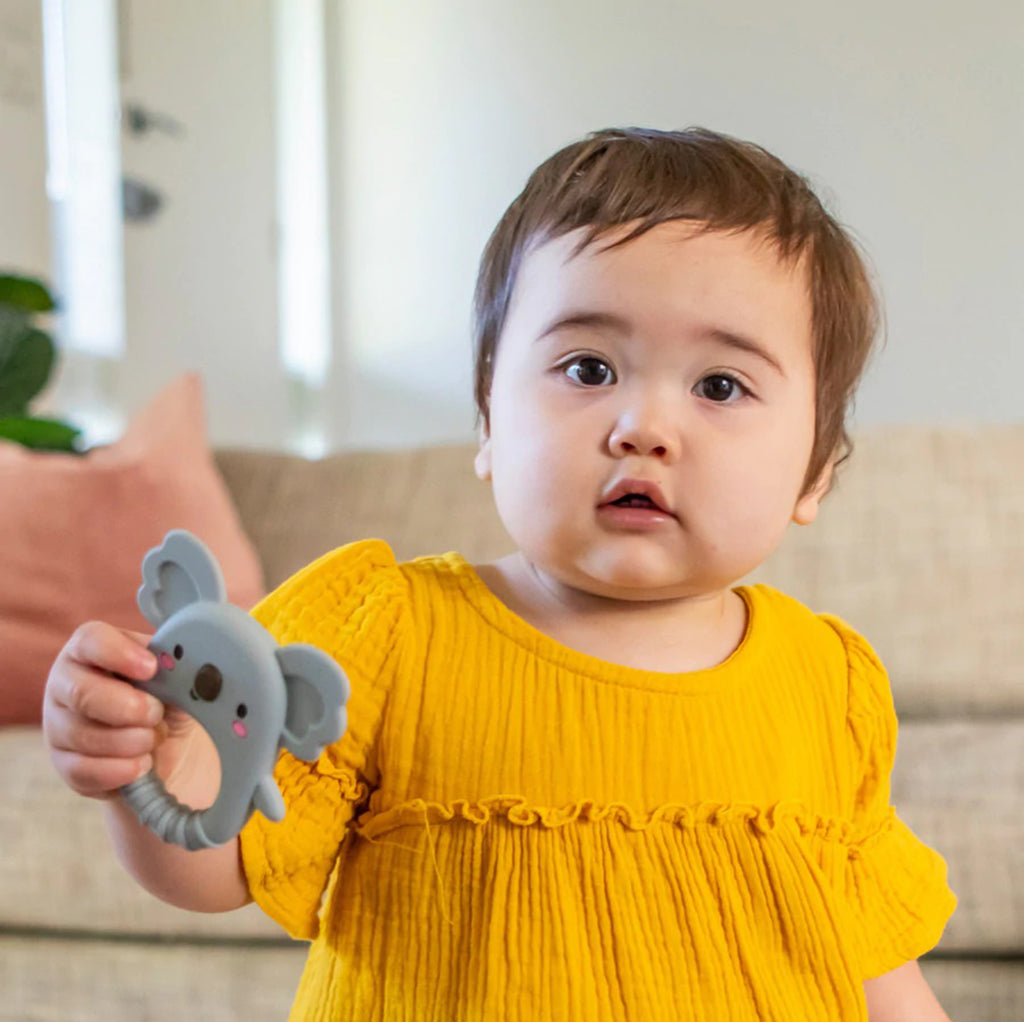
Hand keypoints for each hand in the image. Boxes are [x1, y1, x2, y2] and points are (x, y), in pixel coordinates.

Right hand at [43, 621, 197, 799]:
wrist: (166, 747)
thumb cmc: (164, 699)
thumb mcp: (172, 679)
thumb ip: (175, 669)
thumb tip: (191, 669)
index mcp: (90, 651)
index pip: (91, 640)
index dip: (119, 653)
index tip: (151, 668)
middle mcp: (66, 685)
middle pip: (82, 692)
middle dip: (127, 707)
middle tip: (156, 713)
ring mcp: (58, 727)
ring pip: (84, 736)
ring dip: (132, 741)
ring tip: (155, 738)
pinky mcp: (66, 765)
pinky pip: (86, 770)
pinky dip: (122, 769)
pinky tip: (144, 763)